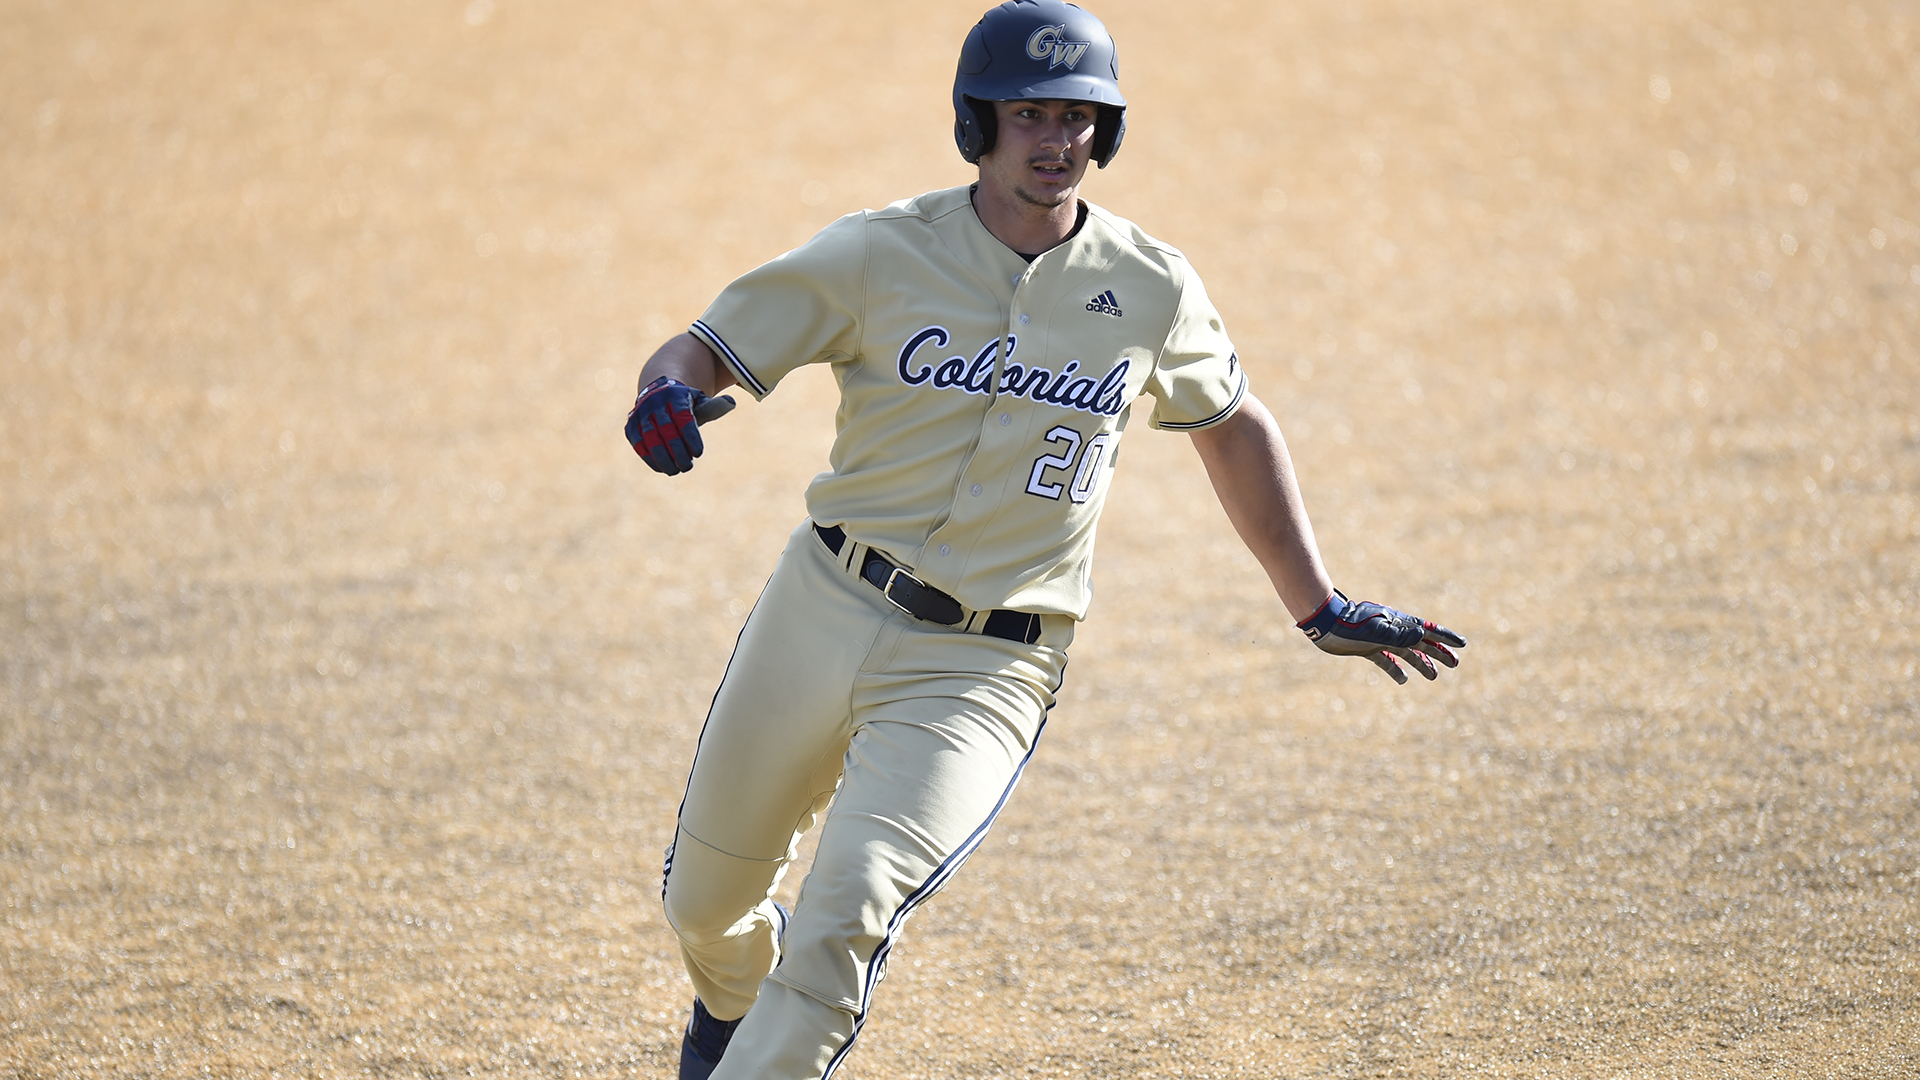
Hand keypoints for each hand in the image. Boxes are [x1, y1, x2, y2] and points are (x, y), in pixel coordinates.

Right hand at [625, 377, 731, 474]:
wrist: (657, 394)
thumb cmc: (684, 403)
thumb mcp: (699, 401)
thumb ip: (713, 407)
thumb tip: (731, 403)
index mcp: (674, 396)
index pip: (683, 417)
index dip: (690, 436)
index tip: (698, 453)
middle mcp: (655, 403)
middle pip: (666, 430)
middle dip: (677, 451)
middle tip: (687, 466)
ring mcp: (640, 414)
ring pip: (650, 439)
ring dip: (663, 458)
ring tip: (676, 470)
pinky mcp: (631, 426)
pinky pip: (639, 444)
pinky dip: (649, 458)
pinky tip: (662, 468)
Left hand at [1298, 591, 1465, 684]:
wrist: (1325, 623)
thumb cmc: (1350, 625)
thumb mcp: (1377, 631)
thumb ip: (1400, 635)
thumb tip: (1423, 634)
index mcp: (1398, 623)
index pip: (1427, 631)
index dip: (1445, 638)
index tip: (1461, 645)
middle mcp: (1392, 631)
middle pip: (1420, 643)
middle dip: (1438, 653)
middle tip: (1454, 663)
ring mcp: (1380, 639)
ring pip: (1406, 653)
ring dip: (1421, 664)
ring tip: (1434, 676)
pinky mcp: (1367, 648)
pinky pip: (1386, 661)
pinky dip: (1396, 670)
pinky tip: (1403, 680)